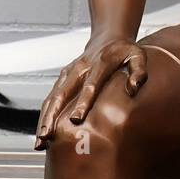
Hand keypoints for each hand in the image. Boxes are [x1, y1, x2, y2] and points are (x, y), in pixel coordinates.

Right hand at [33, 37, 147, 149]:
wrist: (109, 37)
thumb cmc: (125, 51)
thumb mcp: (138, 56)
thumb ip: (139, 72)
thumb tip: (133, 89)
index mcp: (100, 63)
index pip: (90, 85)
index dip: (82, 103)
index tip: (76, 120)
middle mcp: (80, 68)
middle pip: (63, 94)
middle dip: (53, 116)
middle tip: (47, 136)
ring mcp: (69, 73)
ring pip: (52, 98)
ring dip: (44, 119)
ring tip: (40, 141)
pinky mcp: (63, 78)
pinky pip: (51, 98)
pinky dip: (45, 115)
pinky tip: (43, 132)